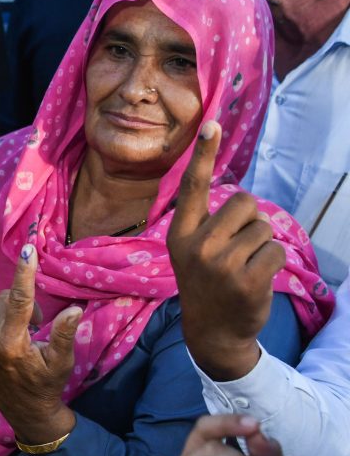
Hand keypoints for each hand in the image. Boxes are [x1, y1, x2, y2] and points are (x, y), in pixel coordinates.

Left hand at [0, 244, 80, 444]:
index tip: (27, 250)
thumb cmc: (47, 384)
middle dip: (21, 304)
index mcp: (11, 345)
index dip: (24, 273)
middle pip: (3, 299)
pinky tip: (1, 334)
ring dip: (5, 309)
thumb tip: (74, 310)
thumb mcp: (62, 361)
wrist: (23, 411)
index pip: (17, 300)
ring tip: (19, 332)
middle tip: (35, 325)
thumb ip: (63, 334)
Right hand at [167, 121, 283, 380]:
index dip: (203, 153)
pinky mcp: (247, 279)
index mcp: (180, 233)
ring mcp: (221, 263)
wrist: (213, 332)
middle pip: (243, 202)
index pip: (192, 186)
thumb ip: (207, 224)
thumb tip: (244, 201)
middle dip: (250, 219)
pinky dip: (273, 262)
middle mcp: (197, 244)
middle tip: (238, 245)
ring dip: (262, 244)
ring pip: (263, 228)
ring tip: (245, 266)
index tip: (212, 123)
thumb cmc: (206, 282)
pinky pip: (275, 250)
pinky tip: (256, 279)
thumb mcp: (191, 251)